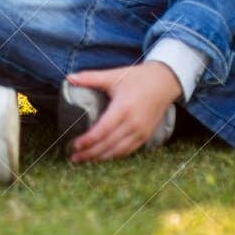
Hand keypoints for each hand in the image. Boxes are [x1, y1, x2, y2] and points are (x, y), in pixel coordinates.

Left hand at [67, 62, 181, 163]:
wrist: (165, 82)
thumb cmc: (137, 78)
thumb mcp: (113, 75)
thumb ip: (90, 77)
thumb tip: (69, 78)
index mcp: (124, 108)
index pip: (103, 130)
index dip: (88, 140)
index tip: (74, 145)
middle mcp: (134, 123)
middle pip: (108, 144)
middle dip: (90, 153)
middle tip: (73, 157)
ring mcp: (141, 131)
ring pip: (118, 151)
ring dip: (100, 158)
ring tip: (83, 160)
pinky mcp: (146, 136)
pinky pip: (128, 150)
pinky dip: (113, 156)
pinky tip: (101, 157)